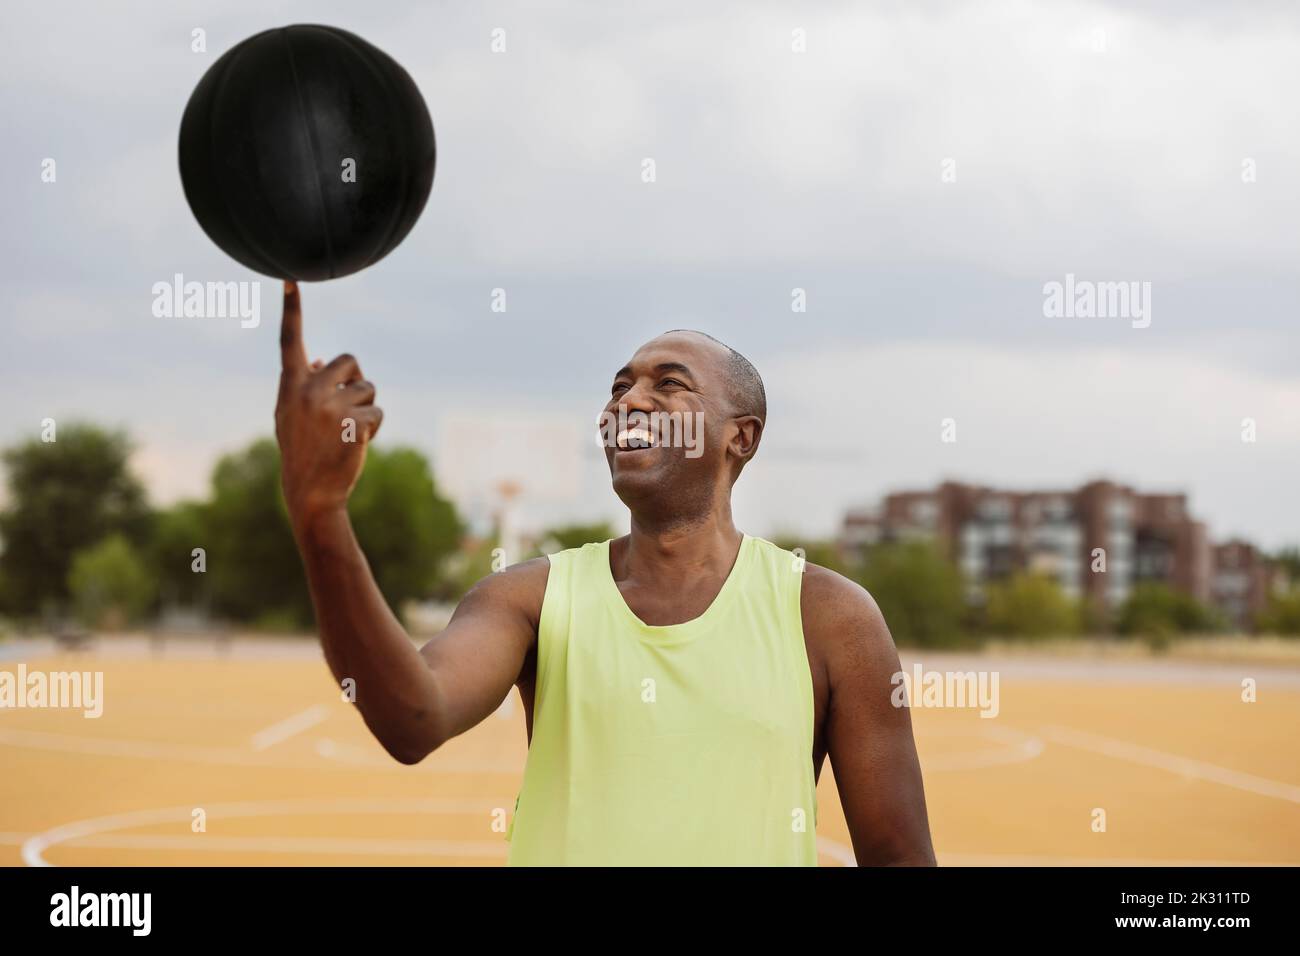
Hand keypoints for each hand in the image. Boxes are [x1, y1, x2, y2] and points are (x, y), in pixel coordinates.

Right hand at [275, 281, 382, 532]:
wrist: (309, 491)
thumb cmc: (302, 448)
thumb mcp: (291, 413)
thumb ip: (304, 383)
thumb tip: (323, 358)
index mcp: (290, 384)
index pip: (290, 339)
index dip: (291, 309)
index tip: (290, 279)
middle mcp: (308, 390)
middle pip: (350, 361)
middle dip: (355, 380)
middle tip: (344, 407)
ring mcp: (330, 408)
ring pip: (368, 389)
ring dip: (365, 408)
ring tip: (346, 431)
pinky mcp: (353, 425)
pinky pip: (378, 414)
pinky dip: (373, 429)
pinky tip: (356, 444)